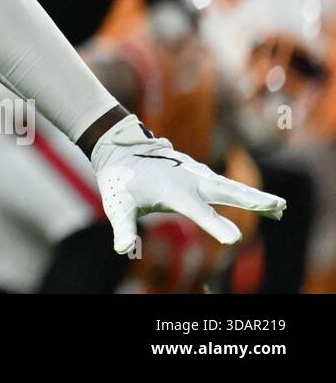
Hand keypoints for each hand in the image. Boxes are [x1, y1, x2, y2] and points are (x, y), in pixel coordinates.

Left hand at [91, 114, 284, 254]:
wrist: (119, 148)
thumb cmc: (119, 180)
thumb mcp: (117, 205)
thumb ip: (123, 228)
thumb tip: (121, 248)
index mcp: (172, 191)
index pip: (197, 211)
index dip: (214, 225)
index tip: (233, 239)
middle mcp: (188, 181)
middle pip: (224, 191)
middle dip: (250, 200)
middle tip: (278, 208)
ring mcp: (195, 174)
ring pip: (229, 186)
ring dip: (255, 196)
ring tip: (280, 208)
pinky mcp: (198, 173)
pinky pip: (225, 184)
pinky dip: (246, 192)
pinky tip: (264, 203)